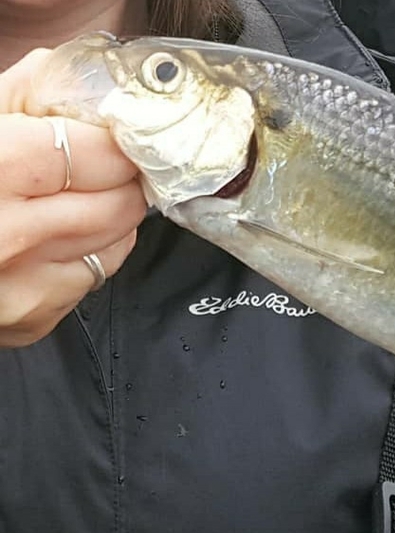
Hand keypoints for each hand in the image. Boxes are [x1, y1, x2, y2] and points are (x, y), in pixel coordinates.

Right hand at [0, 50, 145, 347]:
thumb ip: (28, 93)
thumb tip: (92, 87)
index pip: (102, 154)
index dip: (114, 143)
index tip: (114, 137)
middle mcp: (10, 235)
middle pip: (120, 203)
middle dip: (120, 181)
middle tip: (102, 167)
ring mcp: (23, 286)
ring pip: (117, 243)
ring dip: (109, 218)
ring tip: (69, 200)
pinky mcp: (30, 319)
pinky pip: (92, 279)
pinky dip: (86, 255)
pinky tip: (50, 238)